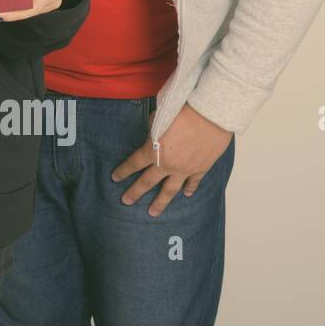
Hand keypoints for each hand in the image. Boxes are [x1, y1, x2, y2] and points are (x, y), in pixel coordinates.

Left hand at [111, 104, 233, 216]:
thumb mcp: (157, 119)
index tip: (115, 178)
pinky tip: (186, 194)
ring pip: (170, 190)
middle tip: (126, 201)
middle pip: (147, 182)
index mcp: (152, 151)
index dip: (123, 171)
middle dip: (135, 192)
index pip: (133, 164)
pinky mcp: (201, 168)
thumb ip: (152, 132)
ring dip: (160, 202)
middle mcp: (167, 165)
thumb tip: (152, 138)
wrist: (210, 115)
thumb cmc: (181, 112)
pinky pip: (193, 182)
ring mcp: (185, 169)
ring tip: (153, 213)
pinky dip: (190, 188)